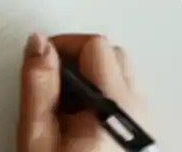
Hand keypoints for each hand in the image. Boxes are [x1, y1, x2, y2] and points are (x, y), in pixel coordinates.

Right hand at [18, 33, 146, 151]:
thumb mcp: (38, 137)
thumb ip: (39, 86)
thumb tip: (38, 44)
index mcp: (115, 106)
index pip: (96, 45)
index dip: (63, 44)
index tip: (41, 59)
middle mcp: (138, 110)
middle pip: (112, 55)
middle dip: (78, 59)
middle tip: (50, 83)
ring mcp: (143, 121)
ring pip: (120, 74)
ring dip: (91, 77)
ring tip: (63, 106)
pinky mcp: (141, 133)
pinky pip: (126, 96)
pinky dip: (102, 95)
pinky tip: (79, 120)